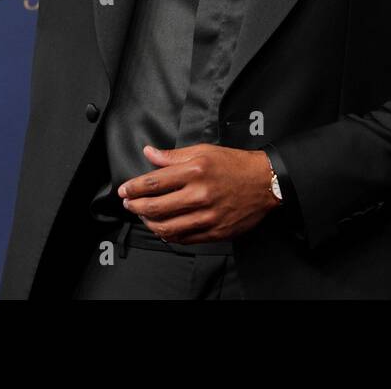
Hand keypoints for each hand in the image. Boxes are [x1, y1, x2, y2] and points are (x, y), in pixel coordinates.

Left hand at [118, 144, 279, 243]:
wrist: (265, 182)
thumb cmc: (235, 164)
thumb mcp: (204, 151)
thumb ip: (173, 156)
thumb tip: (149, 153)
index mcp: (196, 171)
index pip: (154, 182)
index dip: (133, 188)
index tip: (124, 190)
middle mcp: (200, 194)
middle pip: (155, 207)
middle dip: (135, 206)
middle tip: (128, 204)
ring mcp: (208, 216)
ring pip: (167, 227)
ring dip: (149, 223)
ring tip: (144, 216)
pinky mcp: (215, 232)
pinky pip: (184, 239)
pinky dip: (168, 235)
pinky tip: (163, 228)